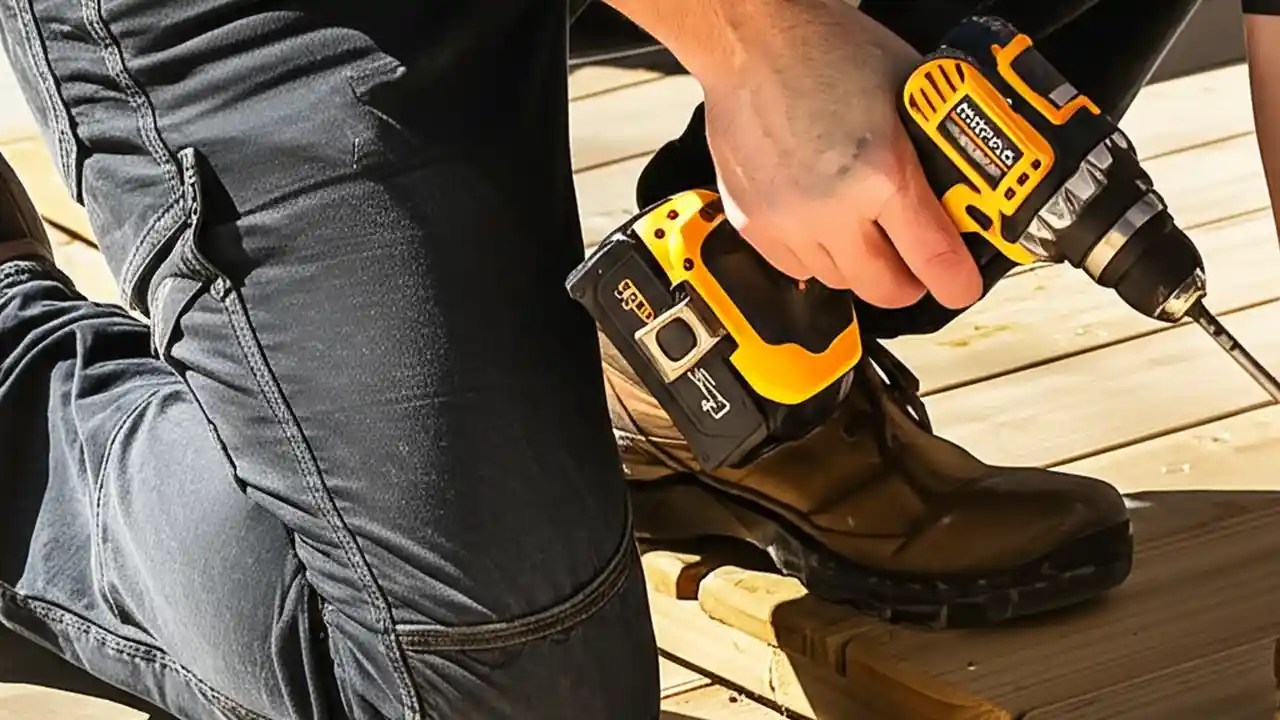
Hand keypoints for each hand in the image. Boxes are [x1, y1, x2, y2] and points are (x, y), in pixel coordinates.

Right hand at [698, 3, 982, 308]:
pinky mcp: (752, 224)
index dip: (957, 282)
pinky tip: (822, 220)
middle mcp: (831, 209)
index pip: (934, 261)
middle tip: (915, 262)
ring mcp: (787, 221)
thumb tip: (959, 190)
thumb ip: (932, 148)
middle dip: (908, 281)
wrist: (750, 42)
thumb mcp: (905, 91)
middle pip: (885, 290)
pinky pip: (795, 269)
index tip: (960, 284)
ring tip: (862, 228)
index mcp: (880, 173)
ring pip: (840, 283)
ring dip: (859, 265)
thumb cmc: (824, 51)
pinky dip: (816, 255)